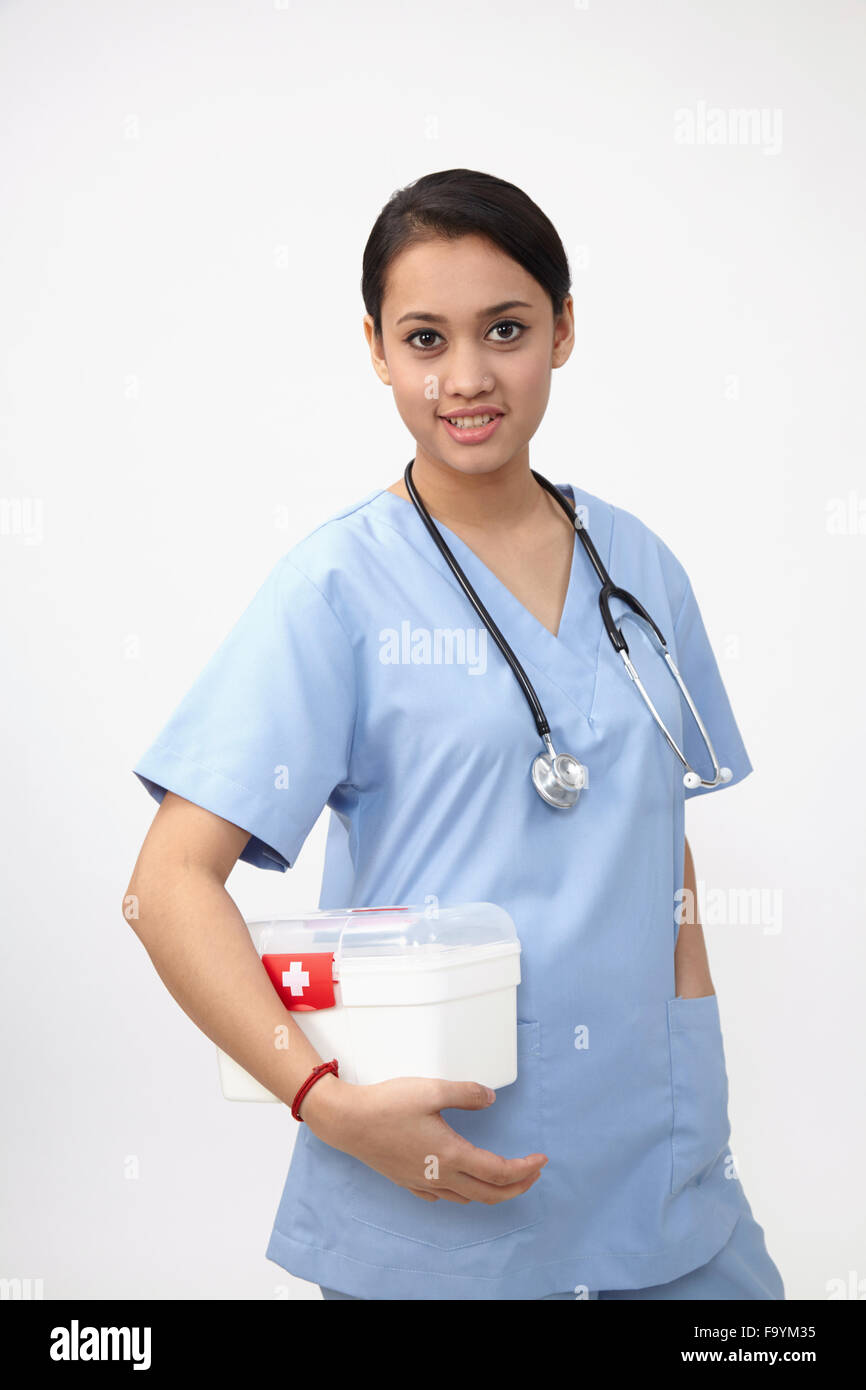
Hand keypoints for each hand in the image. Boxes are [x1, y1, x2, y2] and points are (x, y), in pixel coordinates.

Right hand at [302, 1074, 547, 1204]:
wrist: (347, 1122)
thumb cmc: (387, 1105)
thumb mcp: (431, 1090)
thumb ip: (466, 1093)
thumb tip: (490, 1099)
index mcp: (451, 1155)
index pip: (499, 1172)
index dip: (525, 1169)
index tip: (541, 1160)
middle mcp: (440, 1175)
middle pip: (489, 1193)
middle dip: (517, 1186)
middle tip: (533, 1173)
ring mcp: (422, 1182)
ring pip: (467, 1198)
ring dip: (493, 1191)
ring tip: (504, 1177)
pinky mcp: (407, 1180)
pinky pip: (444, 1196)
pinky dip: (464, 1192)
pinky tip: (460, 1181)